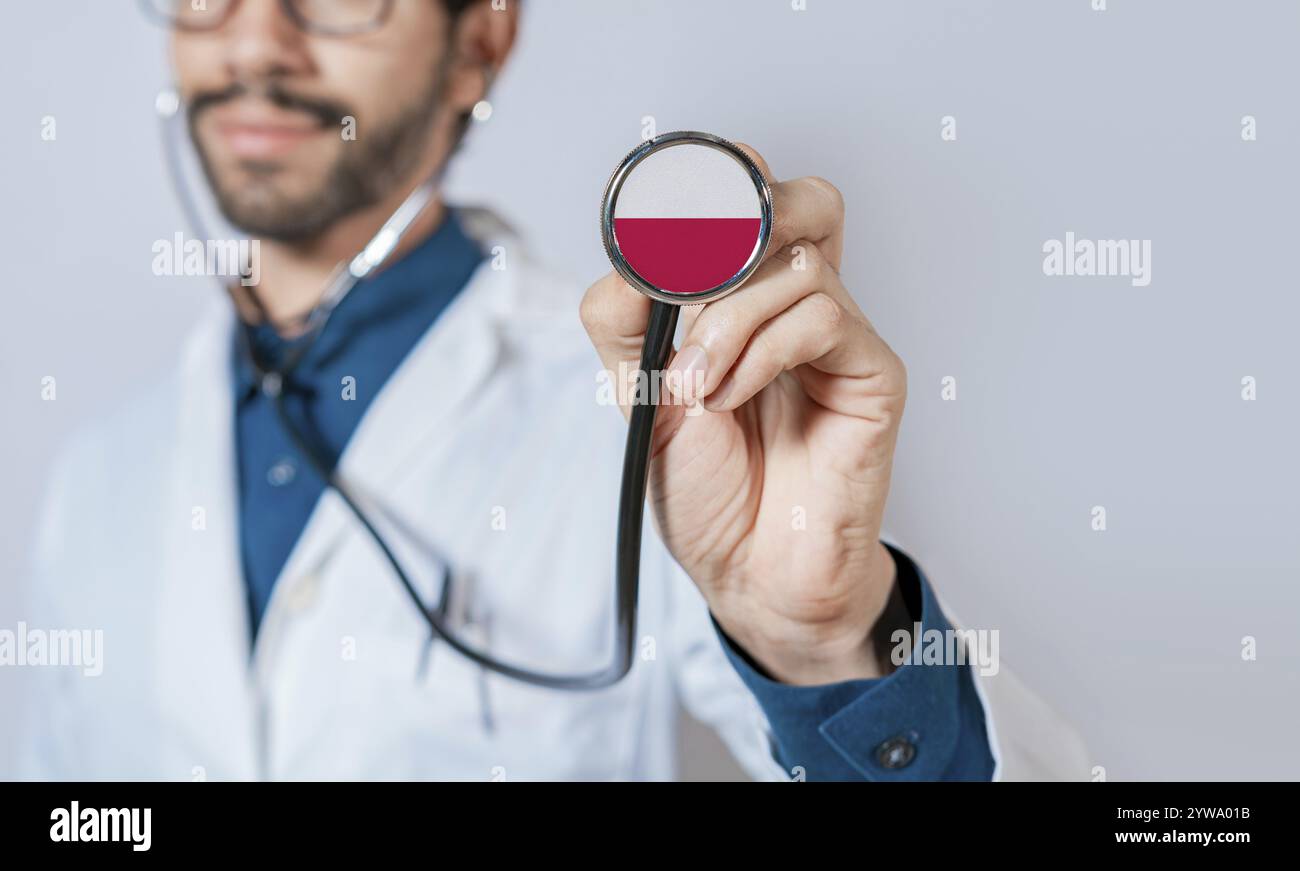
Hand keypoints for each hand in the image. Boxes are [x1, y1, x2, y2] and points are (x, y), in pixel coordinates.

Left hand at [581, 145, 907, 684]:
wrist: (748, 574)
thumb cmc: (707, 491)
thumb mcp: (639, 397)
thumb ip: (625, 322)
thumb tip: (629, 255)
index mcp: (747, 303)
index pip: (753, 204)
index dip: (718, 188)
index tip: (661, 223)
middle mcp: (798, 310)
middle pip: (806, 201)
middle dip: (742, 222)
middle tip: (689, 281)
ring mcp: (841, 340)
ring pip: (799, 264)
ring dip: (728, 322)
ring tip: (697, 387)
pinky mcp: (873, 375)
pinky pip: (823, 318)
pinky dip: (761, 351)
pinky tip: (731, 398)